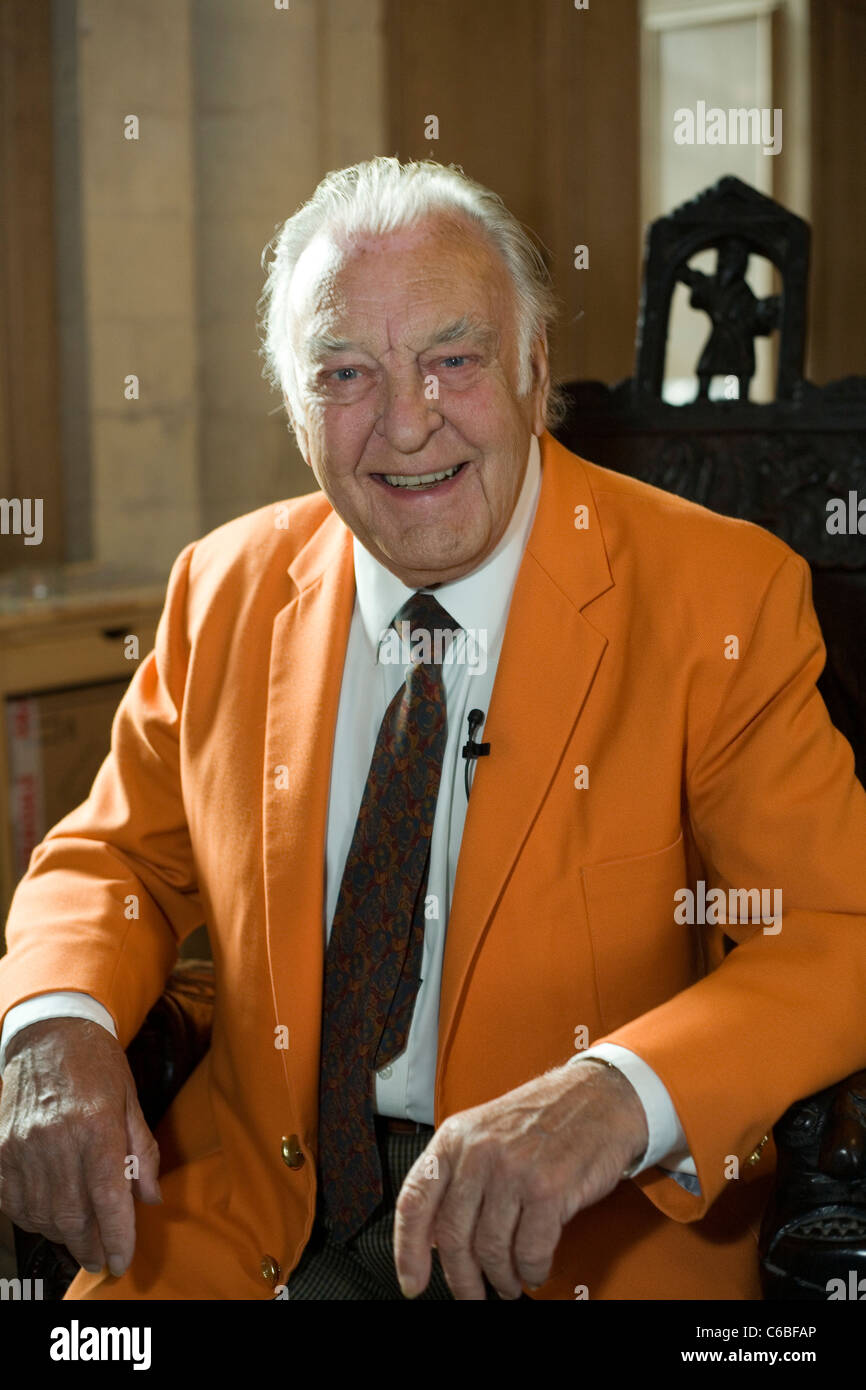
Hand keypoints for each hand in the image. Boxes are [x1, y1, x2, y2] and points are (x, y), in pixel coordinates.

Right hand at [0, 1017, 161, 1276]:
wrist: (50, 1034)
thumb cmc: (97, 1065)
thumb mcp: (131, 1100)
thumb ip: (142, 1152)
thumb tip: (149, 1199)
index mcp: (97, 1125)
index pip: (109, 1198)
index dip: (117, 1237)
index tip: (122, 1260)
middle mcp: (57, 1138)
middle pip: (72, 1216)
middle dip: (89, 1246)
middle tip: (99, 1257)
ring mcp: (24, 1145)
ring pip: (42, 1215)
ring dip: (61, 1236)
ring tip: (78, 1238)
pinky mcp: (2, 1148)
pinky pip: (14, 1202)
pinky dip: (32, 1219)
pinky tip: (49, 1218)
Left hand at [393, 1060, 647, 1299]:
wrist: (599, 1096)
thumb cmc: (544, 1117)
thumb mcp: (485, 1132)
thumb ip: (457, 1176)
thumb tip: (432, 1236)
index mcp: (455, 1138)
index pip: (415, 1201)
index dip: (407, 1250)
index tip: (412, 1282)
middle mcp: (478, 1152)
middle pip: (453, 1237)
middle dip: (463, 1279)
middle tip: (472, 1296)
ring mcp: (513, 1171)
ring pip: (491, 1250)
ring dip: (502, 1278)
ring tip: (510, 1282)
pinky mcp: (548, 1189)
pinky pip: (529, 1251)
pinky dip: (531, 1270)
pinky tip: (534, 1269)